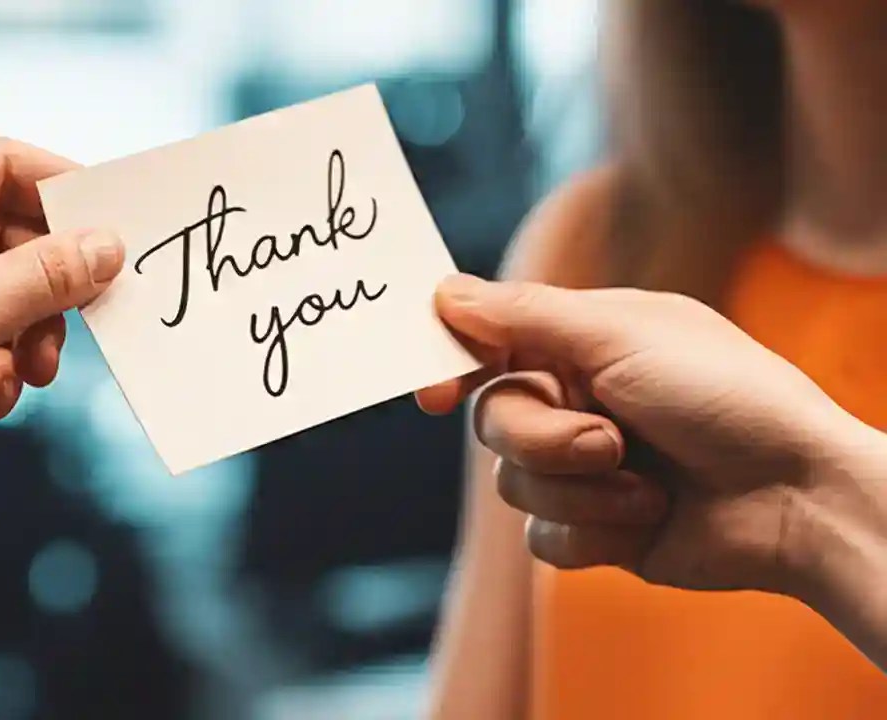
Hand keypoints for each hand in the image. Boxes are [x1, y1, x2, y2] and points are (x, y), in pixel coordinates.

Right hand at [416, 274, 881, 599]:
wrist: (796, 498)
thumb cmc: (726, 397)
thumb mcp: (621, 337)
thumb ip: (524, 316)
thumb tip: (442, 292)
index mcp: (582, 343)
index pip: (490, 344)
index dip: (453, 365)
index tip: (432, 393)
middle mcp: (577, 400)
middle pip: (492, 420)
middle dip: (544, 439)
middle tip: (607, 441)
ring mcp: (585, 467)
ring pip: (511, 483)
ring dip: (579, 489)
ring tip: (647, 487)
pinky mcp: (597, 527)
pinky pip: (543, 536)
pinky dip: (593, 530)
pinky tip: (649, 520)